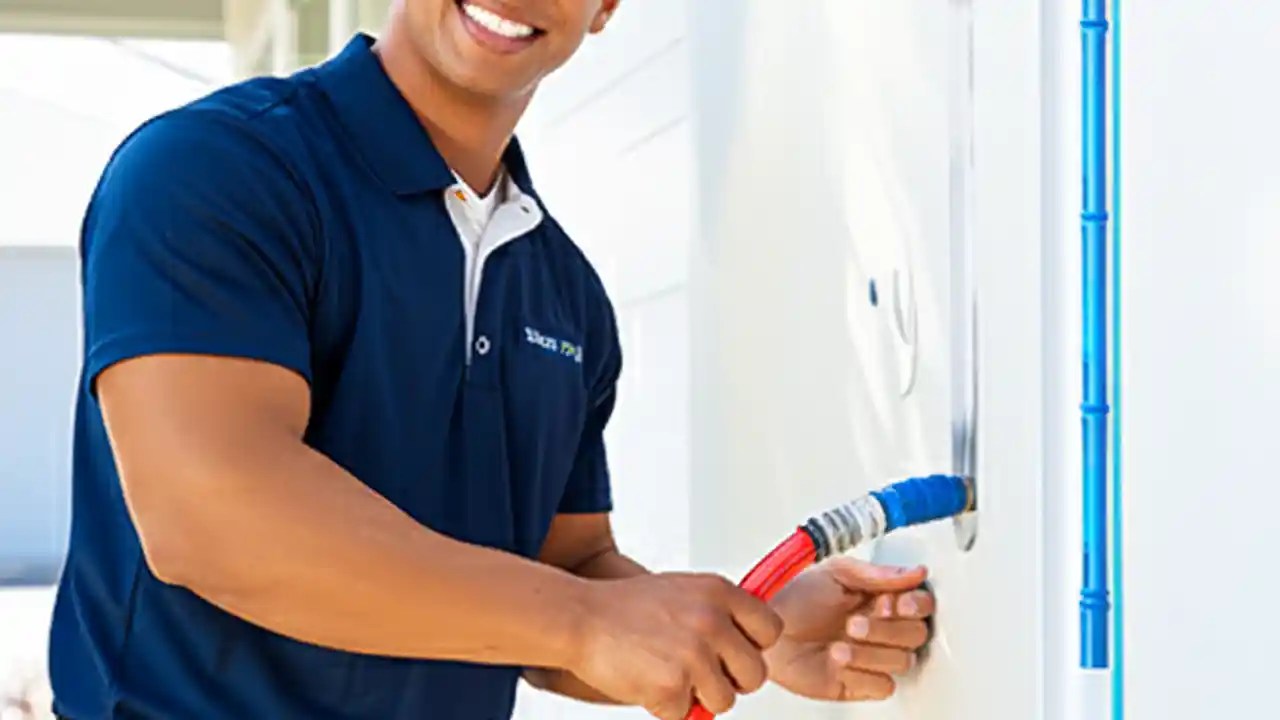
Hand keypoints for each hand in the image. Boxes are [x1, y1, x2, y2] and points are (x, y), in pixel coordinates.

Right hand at [570, 573, 783, 718]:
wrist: (580, 618)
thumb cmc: (624, 607)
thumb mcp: (681, 590)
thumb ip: (716, 610)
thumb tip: (746, 638)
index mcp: (718, 592)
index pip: (770, 629)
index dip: (754, 647)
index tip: (736, 652)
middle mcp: (712, 621)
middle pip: (755, 673)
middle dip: (731, 681)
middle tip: (701, 674)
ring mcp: (694, 655)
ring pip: (724, 700)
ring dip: (697, 697)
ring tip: (667, 673)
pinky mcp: (673, 686)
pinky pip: (686, 714)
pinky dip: (666, 707)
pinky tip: (647, 681)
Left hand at [765, 557, 932, 701]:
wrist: (765, 633)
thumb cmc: (792, 599)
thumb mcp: (834, 573)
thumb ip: (876, 574)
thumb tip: (914, 572)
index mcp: (879, 597)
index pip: (920, 604)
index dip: (914, 605)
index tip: (893, 603)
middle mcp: (880, 628)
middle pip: (915, 635)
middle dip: (887, 630)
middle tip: (856, 623)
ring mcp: (871, 656)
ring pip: (902, 661)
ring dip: (871, 651)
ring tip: (840, 643)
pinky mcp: (859, 682)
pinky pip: (883, 685)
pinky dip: (863, 674)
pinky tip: (840, 661)